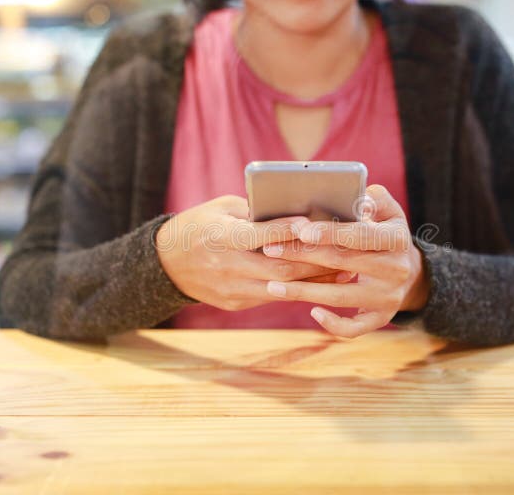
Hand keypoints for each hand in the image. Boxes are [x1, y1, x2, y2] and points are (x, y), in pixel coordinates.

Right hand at [155, 195, 348, 310]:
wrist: (167, 264)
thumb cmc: (199, 225)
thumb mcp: (222, 209)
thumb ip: (255, 213)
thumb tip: (296, 213)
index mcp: (220, 237)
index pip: (259, 235)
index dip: (288, 231)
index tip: (315, 224)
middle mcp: (227, 267)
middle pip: (279, 269)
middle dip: (315, 262)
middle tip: (346, 252)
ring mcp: (232, 289)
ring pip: (281, 289)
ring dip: (315, 280)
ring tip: (345, 269)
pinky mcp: (236, 303)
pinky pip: (273, 297)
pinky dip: (299, 289)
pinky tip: (322, 282)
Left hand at [262, 184, 428, 337]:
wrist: (411, 273)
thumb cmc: (385, 233)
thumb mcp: (388, 211)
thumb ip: (373, 199)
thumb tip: (357, 201)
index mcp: (397, 239)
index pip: (360, 235)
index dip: (330, 233)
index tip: (300, 230)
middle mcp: (395, 269)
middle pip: (342, 263)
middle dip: (303, 256)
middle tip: (270, 250)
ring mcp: (388, 297)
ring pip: (341, 296)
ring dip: (304, 291)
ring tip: (272, 285)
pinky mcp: (381, 318)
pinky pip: (355, 328)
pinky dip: (334, 323)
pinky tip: (312, 312)